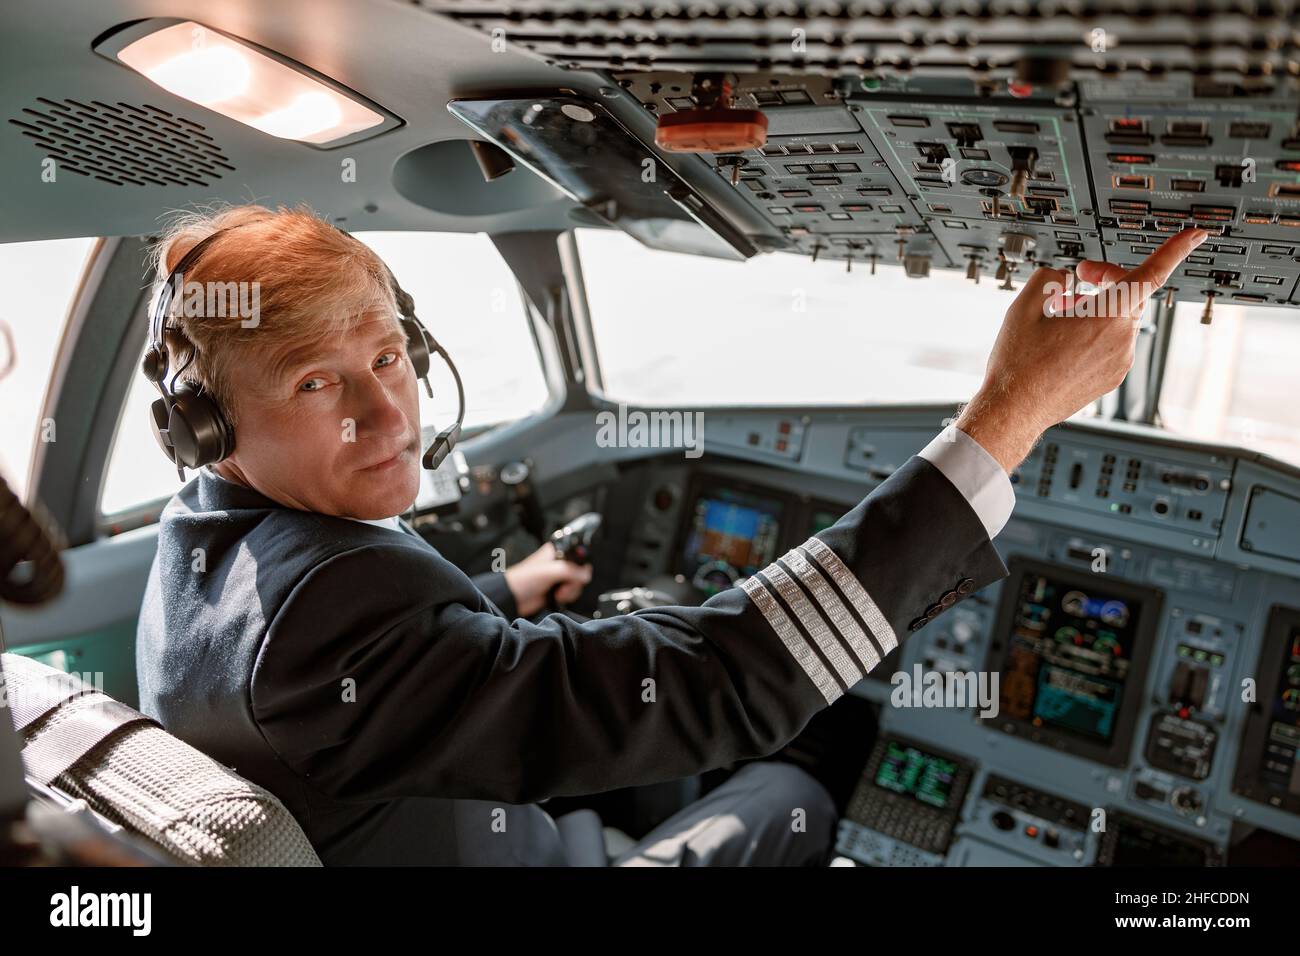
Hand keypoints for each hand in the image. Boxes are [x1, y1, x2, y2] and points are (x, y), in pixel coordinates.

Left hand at [503, 542, 593, 616]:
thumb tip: (586, 575)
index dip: (580, 566)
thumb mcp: (550, 571)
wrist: (513, 598)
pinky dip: (567, 596)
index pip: (579, 554)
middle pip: (581, 571)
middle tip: (563, 584)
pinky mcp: (559, 589)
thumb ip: (571, 571)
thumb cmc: (523, 579)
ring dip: (570, 591)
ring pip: (578, 583)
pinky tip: (557, 596)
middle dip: (574, 582)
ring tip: (558, 592)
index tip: (575, 574)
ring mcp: (559, 576)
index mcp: (557, 551)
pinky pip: (572, 593)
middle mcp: (560, 562)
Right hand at [955, 227, 1208, 472]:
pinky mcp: (1113, 376)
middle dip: (1107, 278)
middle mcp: (1120, 339)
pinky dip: (1096, 332)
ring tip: (1061, 315)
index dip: (1174, 250)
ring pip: (1120, 319)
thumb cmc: (1018, 366)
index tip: (1194, 236)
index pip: (1151, 273)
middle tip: (1079, 277)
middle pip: (1130, 292)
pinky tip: (1066, 340)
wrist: (1014, 410)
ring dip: (1097, 308)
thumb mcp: (1022, 308)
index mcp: (1105, 316)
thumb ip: (1048, 278)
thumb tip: (1062, 277)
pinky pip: (1114, 343)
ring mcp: (1120, 361)